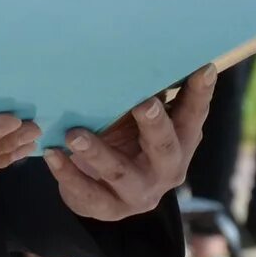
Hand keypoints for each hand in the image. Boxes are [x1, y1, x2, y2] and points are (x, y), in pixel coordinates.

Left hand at [47, 69, 213, 222]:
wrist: (103, 191)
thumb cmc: (126, 139)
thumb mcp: (138, 118)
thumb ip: (145, 94)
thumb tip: (140, 48)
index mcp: (180, 143)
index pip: (193, 116)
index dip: (199, 94)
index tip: (203, 68)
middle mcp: (166, 171)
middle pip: (165, 149)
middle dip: (155, 126)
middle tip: (143, 103)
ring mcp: (138, 194)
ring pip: (121, 175)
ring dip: (98, 153)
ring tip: (74, 135)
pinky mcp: (107, 209)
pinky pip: (87, 194)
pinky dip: (68, 173)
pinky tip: (52, 154)